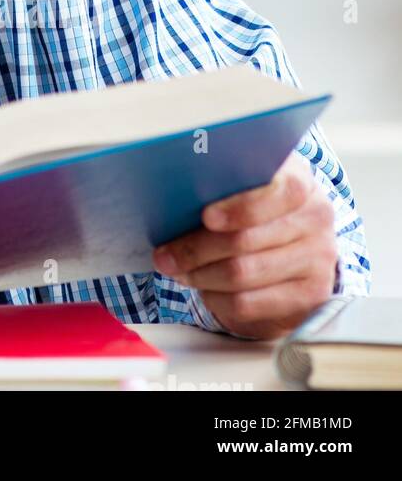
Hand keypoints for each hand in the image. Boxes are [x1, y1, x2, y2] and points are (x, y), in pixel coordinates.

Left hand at [152, 153, 339, 339]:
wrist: (294, 243)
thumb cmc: (253, 204)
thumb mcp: (245, 184)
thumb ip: (221, 183)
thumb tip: (173, 196)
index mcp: (298, 180)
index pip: (274, 193)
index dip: (238, 208)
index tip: (205, 217)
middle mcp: (316, 218)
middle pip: (247, 240)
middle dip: (196, 249)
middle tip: (164, 256)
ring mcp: (318, 258)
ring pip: (244, 274)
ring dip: (201, 275)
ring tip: (177, 271)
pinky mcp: (311, 295)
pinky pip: (250, 303)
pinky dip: (218, 298)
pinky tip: (203, 289)